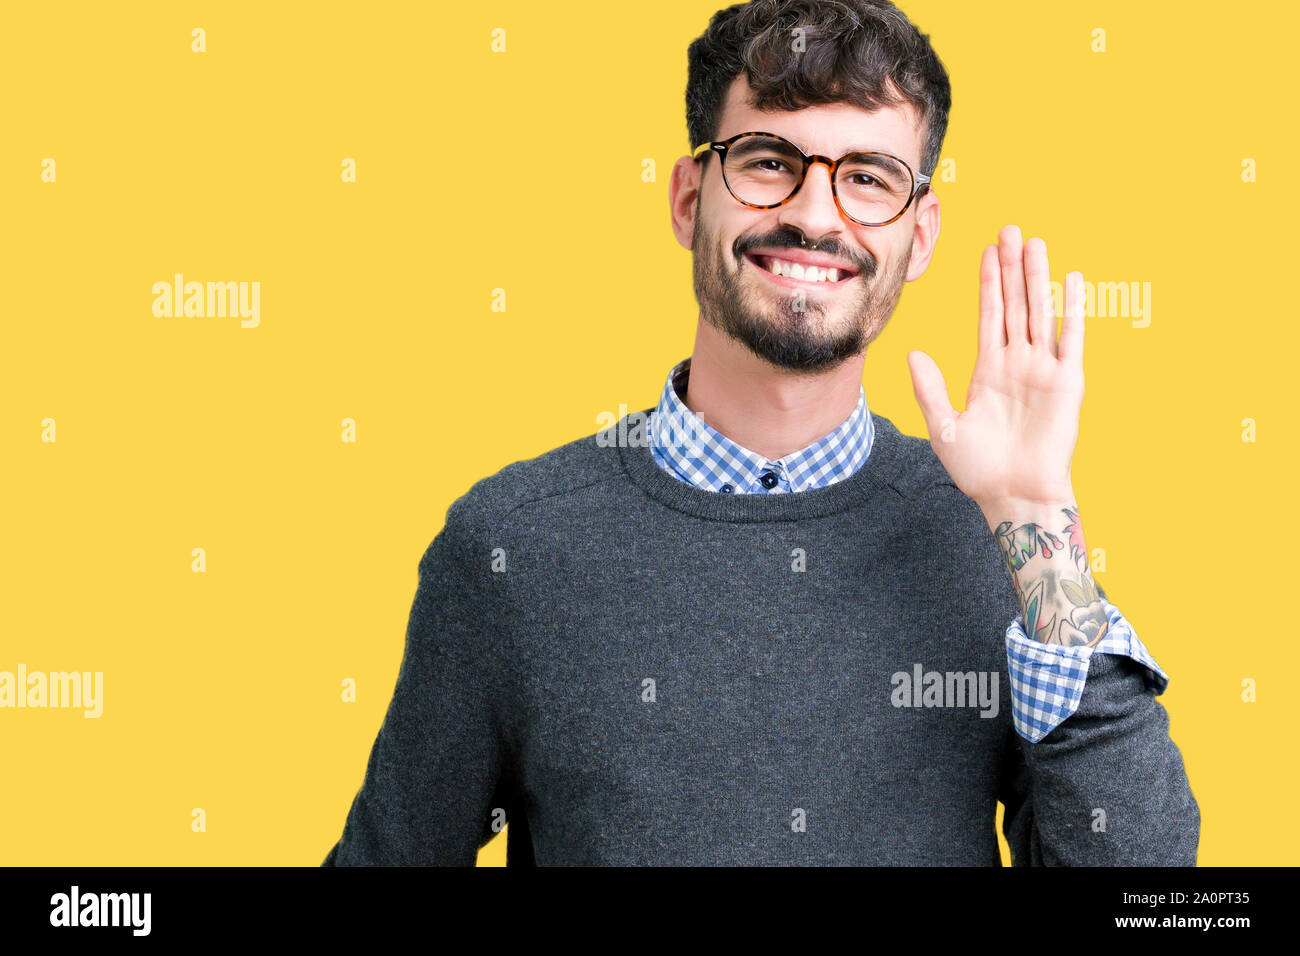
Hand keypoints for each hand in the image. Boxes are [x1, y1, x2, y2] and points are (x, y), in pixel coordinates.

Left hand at [906, 224, 1084, 510]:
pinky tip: (1071, 279)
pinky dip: (1072, 309)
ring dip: (1038, 278)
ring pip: (1040, 312)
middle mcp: (1017, 364)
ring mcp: (1043, 370)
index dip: (989, 283)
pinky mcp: (1067, 382)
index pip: (989, 315)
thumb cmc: (977, 469)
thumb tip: (912, 352)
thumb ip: (929, 388)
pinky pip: (1072, 338)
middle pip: (1014, 304)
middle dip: (1012, 268)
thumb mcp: (943, 426)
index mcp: (988, 371)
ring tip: (1035, 242)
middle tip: (1010, 229)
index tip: (987, 250)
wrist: (1012, 495)